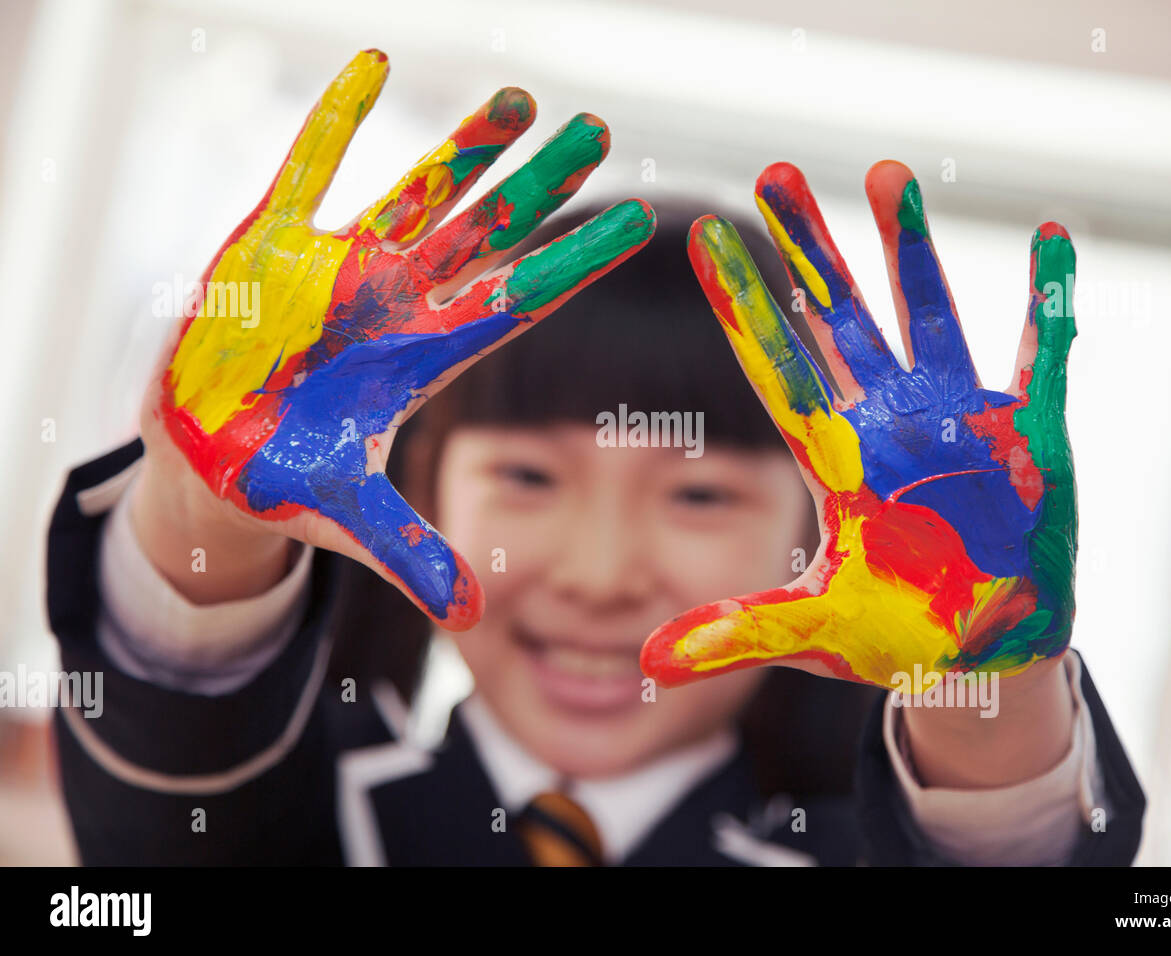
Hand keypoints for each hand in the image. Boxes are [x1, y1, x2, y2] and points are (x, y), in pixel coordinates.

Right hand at [142, 49, 654, 626]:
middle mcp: (395, 305)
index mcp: (421, 361)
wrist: (207, 453)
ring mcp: (338, 270)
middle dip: (542, 187)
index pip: (516, 304)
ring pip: (418, 192)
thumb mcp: (351, 520)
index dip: (574, 267)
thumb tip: (470, 618)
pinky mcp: (270, 247)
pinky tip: (376, 65)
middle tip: (602, 131)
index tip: (637, 226)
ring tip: (523, 98)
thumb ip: (410, 555)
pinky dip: (335, 120)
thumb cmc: (286, 482)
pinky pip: (307, 168)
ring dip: (465, 146)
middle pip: (486, 234)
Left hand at [642, 160, 1075, 687]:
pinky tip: (1053, 236)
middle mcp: (893, 425)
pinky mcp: (1031, 436)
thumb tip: (644, 663)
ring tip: (886, 172)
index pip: (780, 371)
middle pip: (843, 321)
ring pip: (930, 316)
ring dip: (912, 248)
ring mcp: (963, 423)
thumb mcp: (817, 634)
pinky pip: (1043, 355)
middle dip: (813, 252)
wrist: (988, 651)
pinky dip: (1050, 301)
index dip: (746, 308)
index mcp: (840, 462)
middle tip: (776, 176)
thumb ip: (739, 634)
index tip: (709, 240)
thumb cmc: (899, 635)